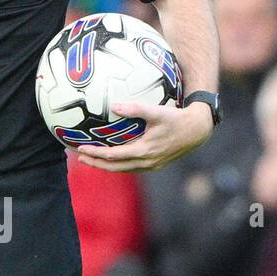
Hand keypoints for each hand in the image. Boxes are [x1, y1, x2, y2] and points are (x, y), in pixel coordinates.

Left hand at [75, 100, 212, 172]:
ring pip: (122, 169)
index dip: (95, 153)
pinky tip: (111, 159)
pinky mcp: (155, 164)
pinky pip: (131, 167)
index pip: (113, 156)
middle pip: (114, 167)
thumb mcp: (157, 112)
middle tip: (79, 158)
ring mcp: (150, 166)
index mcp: (144, 151)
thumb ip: (135, 109)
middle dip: (95, 164)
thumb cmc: (177, 119)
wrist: (197, 131)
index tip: (81, 149)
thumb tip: (114, 105)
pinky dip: (117, 165)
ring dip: (105, 166)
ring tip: (91, 160)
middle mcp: (146, 162)